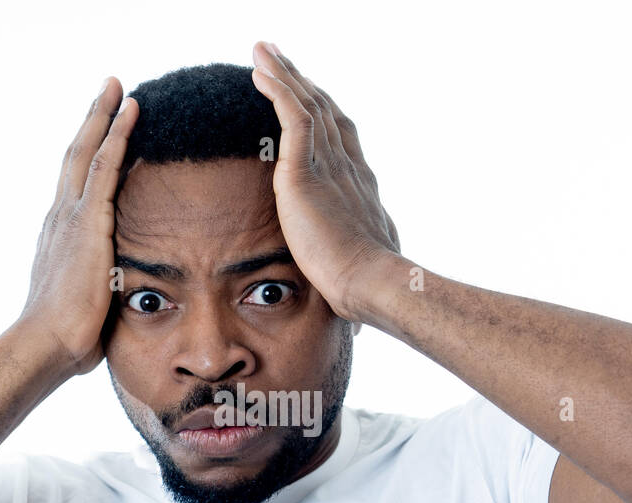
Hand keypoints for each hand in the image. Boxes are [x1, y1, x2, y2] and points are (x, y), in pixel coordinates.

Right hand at [18, 78, 138, 374]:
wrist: (45, 345)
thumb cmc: (65, 339)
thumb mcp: (86, 307)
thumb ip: (98, 293)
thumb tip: (112, 308)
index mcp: (59, 236)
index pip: (75, 186)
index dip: (88, 156)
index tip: (100, 133)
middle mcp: (59, 218)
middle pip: (75, 156)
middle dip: (92, 121)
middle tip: (108, 90)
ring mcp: (70, 218)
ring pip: (87, 152)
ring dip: (103, 117)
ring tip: (118, 87)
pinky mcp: (88, 223)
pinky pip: (104, 168)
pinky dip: (118, 136)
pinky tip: (132, 113)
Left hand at [250, 42, 400, 321]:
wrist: (372, 286)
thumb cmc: (367, 295)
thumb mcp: (356, 284)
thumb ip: (350, 286)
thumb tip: (353, 321)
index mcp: (359, 193)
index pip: (342, 146)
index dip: (326, 121)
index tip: (313, 104)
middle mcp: (349, 170)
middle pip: (326, 115)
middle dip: (305, 86)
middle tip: (285, 63)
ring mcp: (331, 166)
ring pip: (308, 106)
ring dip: (286, 75)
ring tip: (265, 52)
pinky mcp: (308, 168)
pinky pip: (293, 113)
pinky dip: (278, 86)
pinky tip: (260, 69)